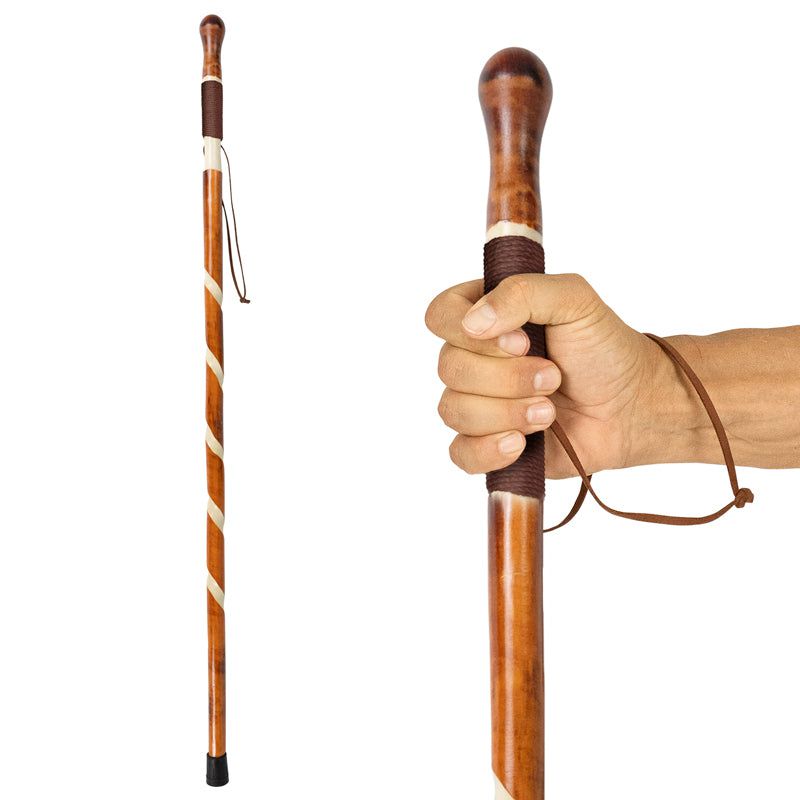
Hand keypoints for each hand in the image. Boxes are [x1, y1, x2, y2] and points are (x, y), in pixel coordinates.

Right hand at [425, 273, 668, 477]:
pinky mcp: (487, 444)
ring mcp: (478, 403)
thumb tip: (473, 321)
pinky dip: (489, 450)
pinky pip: (460, 453)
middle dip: (506, 378)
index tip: (520, 341)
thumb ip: (523, 292)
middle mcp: (474, 358)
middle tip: (554, 377)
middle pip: (449, 368)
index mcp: (486, 315)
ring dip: (507, 413)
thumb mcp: (575, 299)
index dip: (469, 332)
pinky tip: (522, 444)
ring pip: (454, 411)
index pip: (440, 315)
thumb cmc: (604, 349)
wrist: (633, 406)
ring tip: (550, 413)